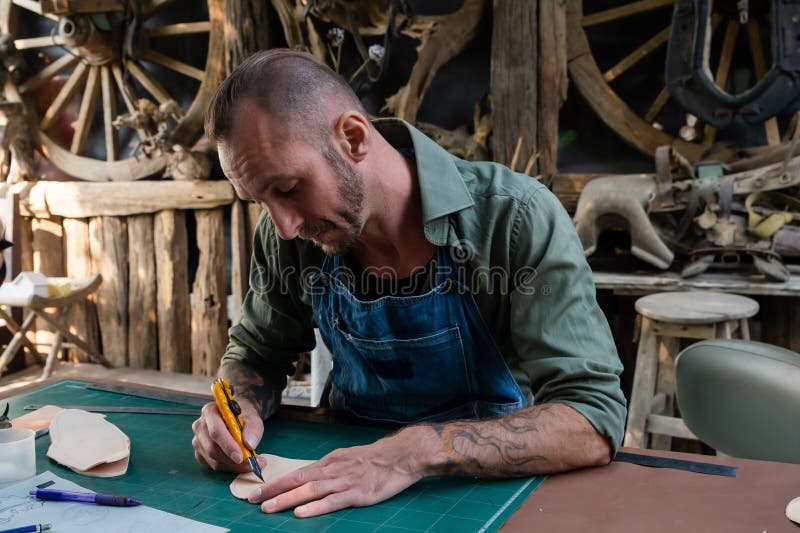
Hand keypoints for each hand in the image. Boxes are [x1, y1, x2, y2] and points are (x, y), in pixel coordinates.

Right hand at [192, 399, 264, 472]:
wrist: (237, 417)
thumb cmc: (244, 415)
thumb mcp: (253, 418)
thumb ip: (253, 429)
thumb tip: (249, 445)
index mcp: (210, 412)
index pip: (216, 431)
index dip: (227, 445)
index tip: (240, 457)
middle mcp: (200, 426)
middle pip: (212, 448)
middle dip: (232, 460)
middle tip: (251, 464)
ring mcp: (198, 440)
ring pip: (212, 460)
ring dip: (232, 466)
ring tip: (251, 464)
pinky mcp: (199, 453)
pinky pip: (212, 465)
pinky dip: (228, 468)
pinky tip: (240, 464)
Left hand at [248, 428, 426, 516]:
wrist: (399, 456)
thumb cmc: (374, 459)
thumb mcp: (346, 458)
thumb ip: (329, 468)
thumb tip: (310, 476)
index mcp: (329, 462)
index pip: (297, 472)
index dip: (276, 482)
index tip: (257, 490)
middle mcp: (333, 470)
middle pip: (298, 480)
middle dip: (273, 490)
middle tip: (252, 499)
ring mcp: (344, 482)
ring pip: (310, 490)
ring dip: (287, 499)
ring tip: (268, 508)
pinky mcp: (357, 494)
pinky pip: (332, 501)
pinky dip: (315, 507)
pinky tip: (301, 513)